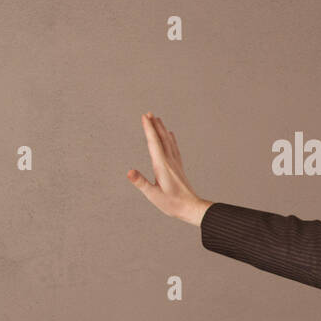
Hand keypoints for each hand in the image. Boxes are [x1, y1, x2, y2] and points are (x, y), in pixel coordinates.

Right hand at [126, 112, 211, 226]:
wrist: (191, 208)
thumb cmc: (172, 204)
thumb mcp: (153, 195)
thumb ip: (141, 183)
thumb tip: (129, 172)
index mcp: (162, 166)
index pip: (153, 143)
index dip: (148, 129)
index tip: (144, 117)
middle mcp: (169, 161)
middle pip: (162, 138)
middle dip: (154, 125)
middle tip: (148, 113)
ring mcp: (175, 163)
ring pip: (169, 141)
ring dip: (162, 129)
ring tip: (158, 119)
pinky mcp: (179, 167)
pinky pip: (174, 148)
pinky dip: (171, 139)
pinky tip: (170, 135)